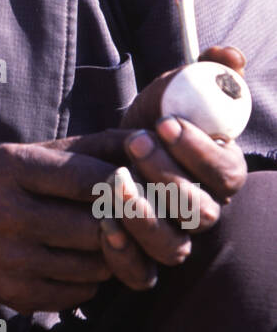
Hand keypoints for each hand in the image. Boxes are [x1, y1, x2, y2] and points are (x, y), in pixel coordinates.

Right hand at [0, 139, 119, 314]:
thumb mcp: (19, 154)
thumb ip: (81, 150)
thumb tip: (145, 141)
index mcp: (10, 168)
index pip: (86, 177)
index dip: (121, 181)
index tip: (134, 182)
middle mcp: (8, 215)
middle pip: (98, 226)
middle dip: (121, 222)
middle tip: (129, 216)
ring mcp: (11, 259)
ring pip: (96, 264)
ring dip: (110, 253)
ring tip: (100, 238)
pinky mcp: (15, 294)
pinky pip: (81, 292)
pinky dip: (90, 279)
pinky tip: (75, 261)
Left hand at [78, 45, 247, 289]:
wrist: (109, 153)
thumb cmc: (151, 119)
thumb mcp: (174, 89)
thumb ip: (204, 71)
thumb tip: (228, 57)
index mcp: (222, 174)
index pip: (227, 174)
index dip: (199, 152)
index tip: (164, 123)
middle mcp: (205, 213)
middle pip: (202, 212)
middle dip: (169, 177)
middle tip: (135, 143)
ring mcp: (175, 240)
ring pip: (174, 247)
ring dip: (145, 217)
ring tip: (116, 181)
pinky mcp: (142, 261)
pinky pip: (141, 274)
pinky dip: (125, 256)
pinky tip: (104, 225)